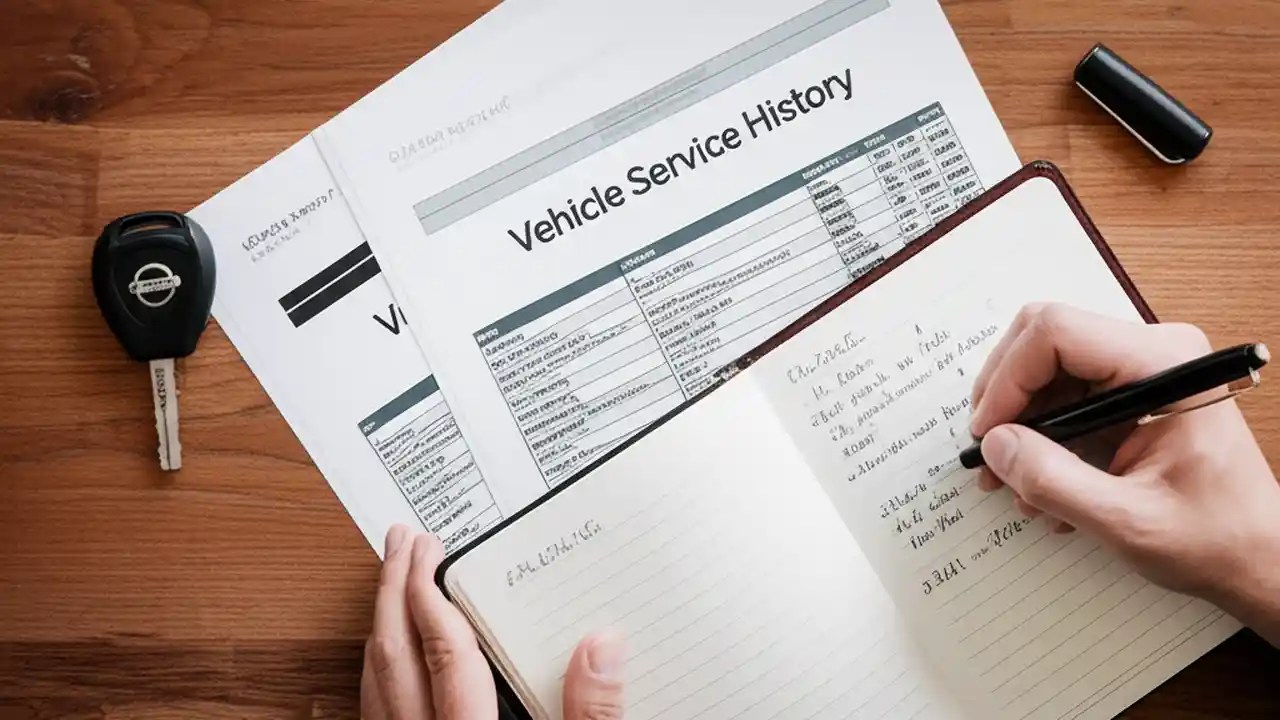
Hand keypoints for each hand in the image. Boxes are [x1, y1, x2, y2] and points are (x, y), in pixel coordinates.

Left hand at [360, 525, 627, 718]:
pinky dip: (382, 666)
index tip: (428, 550)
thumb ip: (589, 709)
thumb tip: (603, 646)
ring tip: (392, 582)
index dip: (428, 592)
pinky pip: (376, 704)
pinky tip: (394, 654)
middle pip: (392, 652)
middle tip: (401, 544)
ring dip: (382, 623)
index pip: (441, 648)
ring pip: (375, 679)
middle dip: (393, 590)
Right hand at [969, 303, 1279, 644]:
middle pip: (1045, 338)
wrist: (1258, 555)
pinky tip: (1042, 481)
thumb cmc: (1214, 538)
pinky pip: (1067, 392)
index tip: (988, 434)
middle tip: (988, 450)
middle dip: (1005, 395)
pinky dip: (1043, 434)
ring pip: (1049, 367)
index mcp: (1162, 364)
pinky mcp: (1134, 389)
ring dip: (1020, 421)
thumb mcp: (1125, 520)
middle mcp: (1154, 350)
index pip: (1056, 332)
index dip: (1007, 379)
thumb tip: (995, 445)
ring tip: (1012, 480)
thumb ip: (1053, 481)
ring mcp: (1144, 367)